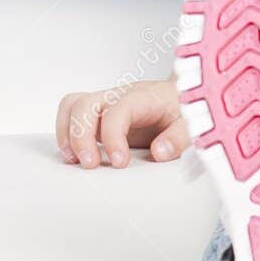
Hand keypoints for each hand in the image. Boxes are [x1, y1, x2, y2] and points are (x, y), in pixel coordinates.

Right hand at [55, 77, 190, 167]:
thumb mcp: (192, 123)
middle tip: (91, 164)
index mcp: (142, 96)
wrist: (183, 96)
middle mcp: (118, 96)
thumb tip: (159, 153)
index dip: (113, 137)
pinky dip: (67, 133)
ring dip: (68, 133)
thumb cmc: (185, 108)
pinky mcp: (99, 115)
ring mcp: (106, 104)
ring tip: (74, 160)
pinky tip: (74, 155)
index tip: (120, 162)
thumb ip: (178, 137)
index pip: (116, 111)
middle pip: (85, 104)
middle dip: (81, 136)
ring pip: (73, 106)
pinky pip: (73, 115)